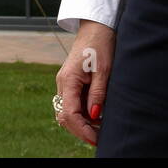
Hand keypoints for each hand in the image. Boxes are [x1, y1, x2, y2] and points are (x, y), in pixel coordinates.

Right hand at [55, 20, 115, 146]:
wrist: (95, 27)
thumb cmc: (100, 45)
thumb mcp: (104, 70)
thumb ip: (97, 94)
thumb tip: (94, 116)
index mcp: (68, 80)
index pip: (69, 113)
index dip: (81, 129)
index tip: (95, 139)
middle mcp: (62, 83)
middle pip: (65, 116)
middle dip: (80, 130)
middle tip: (99, 138)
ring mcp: (65, 83)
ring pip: (67, 112)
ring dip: (81, 123)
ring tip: (100, 129)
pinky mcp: (71, 82)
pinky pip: (72, 104)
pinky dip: (82, 114)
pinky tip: (96, 116)